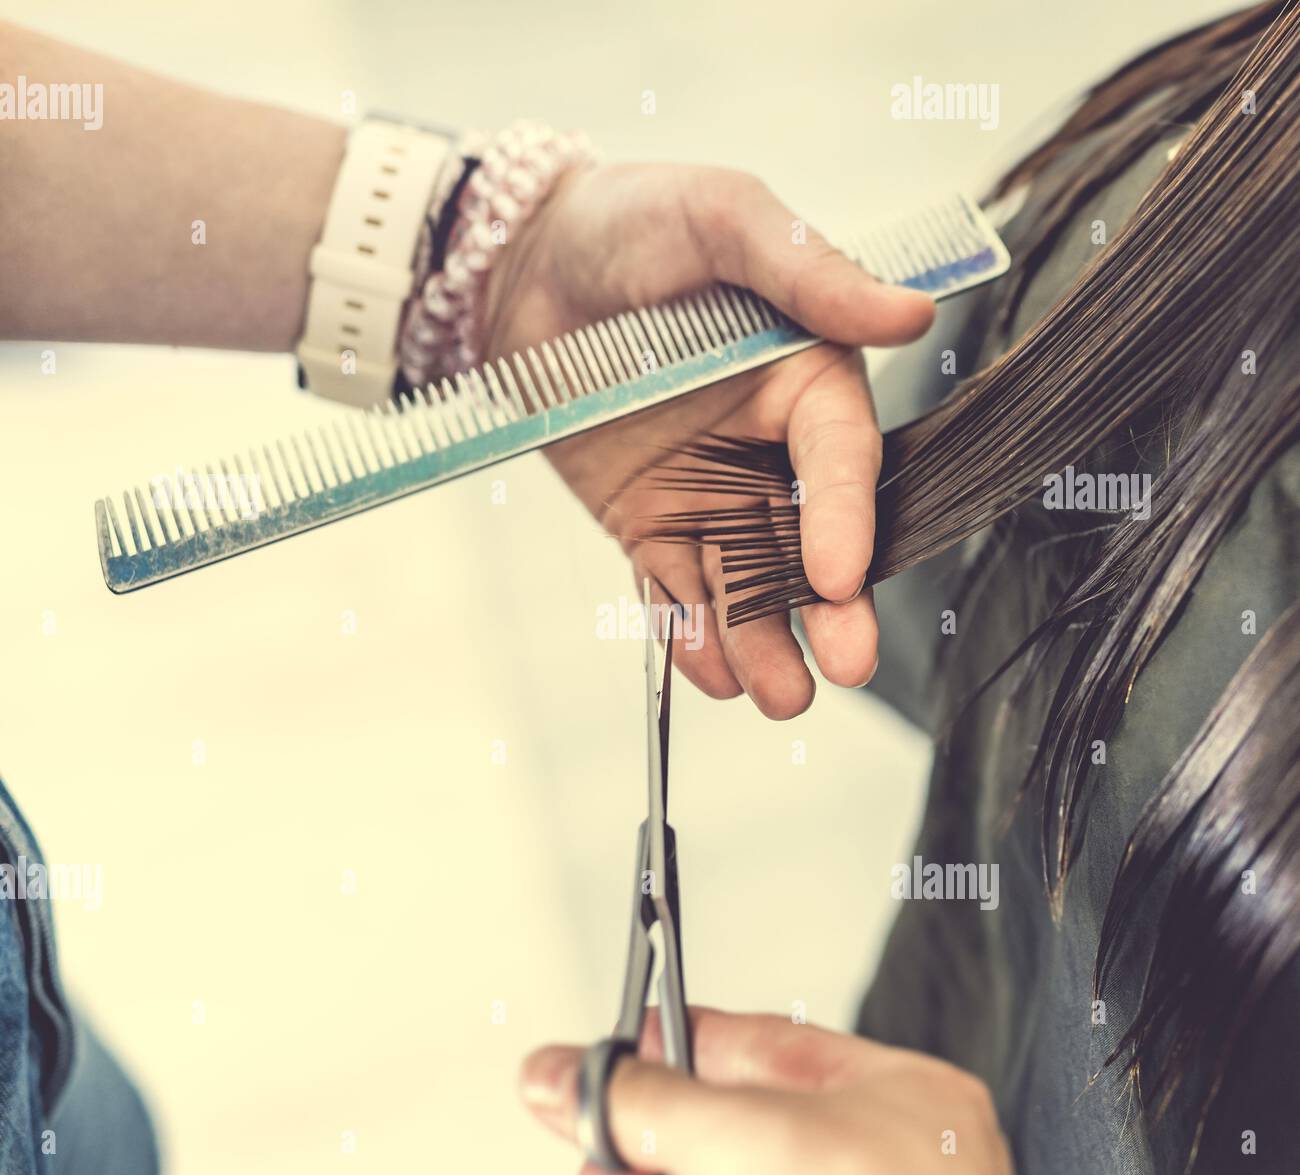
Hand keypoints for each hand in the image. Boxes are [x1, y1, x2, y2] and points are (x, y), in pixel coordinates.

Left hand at [482, 164, 934, 718]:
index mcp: (804, 375)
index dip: (844, 514)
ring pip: (743, 579)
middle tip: (846, 665)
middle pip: (806, 537)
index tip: (842, 572)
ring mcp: (707, 492)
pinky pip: (673, 587)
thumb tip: (913, 314)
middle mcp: (766, 446)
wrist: (521, 263)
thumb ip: (810, 273)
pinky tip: (712, 674)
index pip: (838, 455)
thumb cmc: (632, 221)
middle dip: (827, 606)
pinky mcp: (649, 524)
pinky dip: (689, 631)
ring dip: (762, 638)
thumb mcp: (724, 220)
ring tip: (777, 695)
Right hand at [520, 1009, 1027, 1174]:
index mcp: (898, 1094)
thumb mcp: (738, 1139)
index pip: (766, 1041)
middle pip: (745, 1123)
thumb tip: (564, 1074)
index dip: (678, 1042)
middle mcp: (891, 1162)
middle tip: (595, 1133)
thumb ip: (643, 1100)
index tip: (613, 1052)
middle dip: (656, 1131)